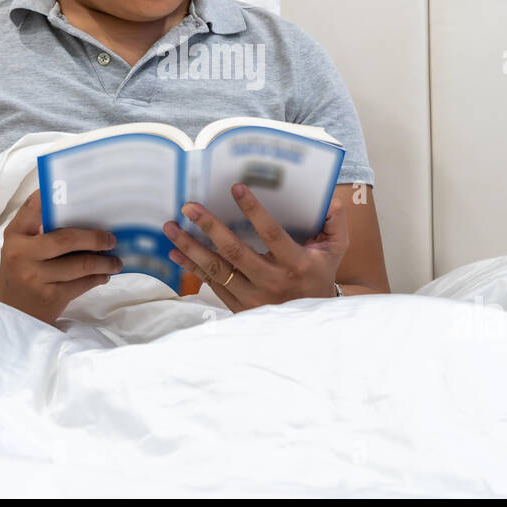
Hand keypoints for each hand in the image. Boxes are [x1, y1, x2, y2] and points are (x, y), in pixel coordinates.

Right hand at [0, 189, 120, 324]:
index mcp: (15, 235)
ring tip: (115, 261)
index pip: (34, 207)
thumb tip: (82, 211)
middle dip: (95, 238)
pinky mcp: (50, 298)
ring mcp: (35, 278)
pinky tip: (103, 275)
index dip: (54, 197)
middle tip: (111, 239)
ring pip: (81, 265)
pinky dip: (98, 278)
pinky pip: (83, 284)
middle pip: (67, 239)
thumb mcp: (21, 244)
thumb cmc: (22, 267)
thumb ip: (40, 225)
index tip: (80, 191)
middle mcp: (22, 255)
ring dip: (104, 262)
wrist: (10, 307)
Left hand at [162, 183, 348, 311]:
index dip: (254, 211)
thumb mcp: (335, 250)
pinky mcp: (240, 307)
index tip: (236, 188)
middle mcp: (273, 282)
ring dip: (191, 247)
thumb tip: (329, 199)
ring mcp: (254, 298)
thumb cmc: (320, 274)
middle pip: (235, 252)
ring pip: (217, 270)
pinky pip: (211, 284)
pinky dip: (192, 268)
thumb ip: (334, 223)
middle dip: (209, 226)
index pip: (272, 234)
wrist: (312, 319)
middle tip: (189, 205)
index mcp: (297, 264)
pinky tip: (175, 251)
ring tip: (171, 227)